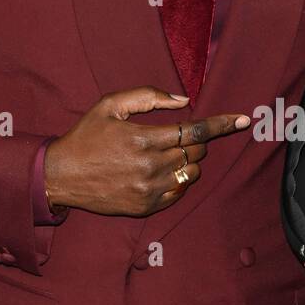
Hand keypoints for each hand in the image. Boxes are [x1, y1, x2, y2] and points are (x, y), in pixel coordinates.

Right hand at [44, 87, 251, 215]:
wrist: (61, 176)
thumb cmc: (87, 136)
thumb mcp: (110, 105)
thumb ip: (148, 97)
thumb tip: (184, 101)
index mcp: (144, 139)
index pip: (195, 131)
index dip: (222, 124)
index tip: (244, 119)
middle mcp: (151, 166)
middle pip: (197, 153)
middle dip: (194, 142)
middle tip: (174, 137)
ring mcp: (150, 190)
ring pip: (191, 174)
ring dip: (188, 162)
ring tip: (165, 155)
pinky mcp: (146, 206)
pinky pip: (179, 193)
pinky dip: (178, 180)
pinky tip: (160, 172)